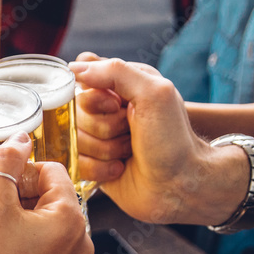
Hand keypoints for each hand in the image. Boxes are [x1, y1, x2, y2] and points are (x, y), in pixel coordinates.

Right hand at [0, 133, 92, 253]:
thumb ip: (7, 161)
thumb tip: (21, 138)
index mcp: (72, 219)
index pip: (52, 172)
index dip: (20, 175)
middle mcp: (84, 244)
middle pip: (54, 198)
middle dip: (24, 199)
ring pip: (51, 225)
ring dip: (26, 223)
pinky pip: (50, 251)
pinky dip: (30, 247)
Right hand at [72, 53, 164, 184]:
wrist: (180, 185)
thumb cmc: (173, 139)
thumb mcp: (154, 93)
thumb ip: (116, 71)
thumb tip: (75, 68)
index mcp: (120, 87)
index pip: (80, 85)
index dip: (94, 101)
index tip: (118, 108)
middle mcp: (106, 111)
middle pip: (74, 115)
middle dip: (103, 128)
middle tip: (130, 134)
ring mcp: (97, 139)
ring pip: (73, 140)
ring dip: (104, 150)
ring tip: (128, 152)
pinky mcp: (92, 164)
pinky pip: (75, 162)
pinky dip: (98, 168)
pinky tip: (119, 168)